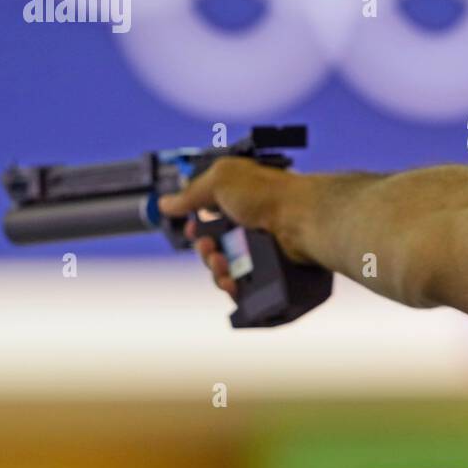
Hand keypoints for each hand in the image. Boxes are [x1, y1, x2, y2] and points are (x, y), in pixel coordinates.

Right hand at [156, 157, 291, 298]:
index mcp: (238, 198)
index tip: (194, 230)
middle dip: (205, 251)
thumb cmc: (267, 193)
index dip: (197, 226)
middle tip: (211, 248)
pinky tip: (232, 284)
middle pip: (214, 246)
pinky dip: (233, 286)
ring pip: (226, 268)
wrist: (301, 219)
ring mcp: (260, 247)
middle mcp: (249, 223)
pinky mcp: (269, 269)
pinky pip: (244, 284)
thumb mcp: (221, 180)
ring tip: (224, 266)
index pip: (208, 218)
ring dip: (216, 270)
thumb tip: (166, 203)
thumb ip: (191, 193)